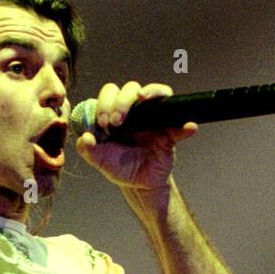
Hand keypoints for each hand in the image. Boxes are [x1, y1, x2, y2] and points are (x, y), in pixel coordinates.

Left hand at [74, 81, 196, 190]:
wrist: (139, 184)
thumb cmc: (120, 167)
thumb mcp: (100, 161)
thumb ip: (88, 150)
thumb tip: (85, 138)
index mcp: (116, 112)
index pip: (111, 93)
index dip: (105, 102)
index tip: (103, 122)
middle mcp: (136, 110)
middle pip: (131, 89)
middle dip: (122, 100)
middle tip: (116, 122)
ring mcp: (155, 118)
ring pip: (157, 93)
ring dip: (151, 92)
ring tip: (143, 99)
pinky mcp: (170, 133)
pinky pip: (180, 126)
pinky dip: (185, 126)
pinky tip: (189, 127)